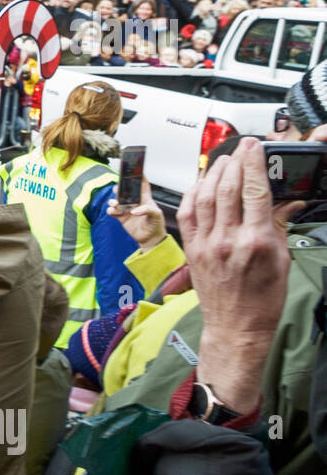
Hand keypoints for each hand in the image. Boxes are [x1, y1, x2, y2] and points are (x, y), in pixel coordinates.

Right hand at [107, 181, 166, 249]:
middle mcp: (135, 202)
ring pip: (116, 200)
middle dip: (120, 187)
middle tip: (118, 188)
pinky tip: (114, 211)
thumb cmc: (156, 225)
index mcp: (145, 198)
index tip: (134, 169)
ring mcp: (127, 209)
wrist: (150, 239)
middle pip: (125, 190)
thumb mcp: (157, 215)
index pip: (142, 184)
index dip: (139, 176)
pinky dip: (111, 210)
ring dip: (113, 199)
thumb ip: (147, 210)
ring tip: (115, 203)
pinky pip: (112, 211)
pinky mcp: (121, 217)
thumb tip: (134, 210)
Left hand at [178, 138, 287, 414]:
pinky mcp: (191, 249)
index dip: (254, 164)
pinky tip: (201, 183)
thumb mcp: (282, 261)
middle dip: (235, 162)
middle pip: (228, 189)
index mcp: (256, 242)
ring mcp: (206, 244)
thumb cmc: (263, 299)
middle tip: (241, 149)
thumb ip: (280, 225)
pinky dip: (193, 193)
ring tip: (224, 161)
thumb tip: (288, 201)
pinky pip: (186, 213)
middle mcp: (228, 240)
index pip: (255, 192)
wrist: (236, 327)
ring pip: (205, 196)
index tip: (256, 147)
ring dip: (214, 173)